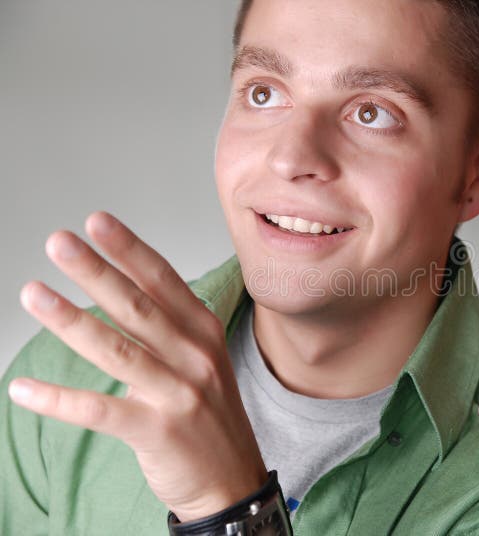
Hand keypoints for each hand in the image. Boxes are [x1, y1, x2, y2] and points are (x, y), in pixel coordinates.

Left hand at [8, 212, 267, 521]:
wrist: (232, 479)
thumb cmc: (209, 415)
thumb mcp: (201, 361)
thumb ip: (166, 327)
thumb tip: (116, 291)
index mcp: (204, 333)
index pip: (164, 282)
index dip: (129, 251)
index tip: (98, 222)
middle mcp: (195, 357)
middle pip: (138, 307)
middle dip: (96, 272)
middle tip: (59, 242)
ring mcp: (179, 394)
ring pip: (118, 351)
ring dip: (70, 322)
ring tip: (32, 294)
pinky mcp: (158, 431)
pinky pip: (101, 411)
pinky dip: (59, 400)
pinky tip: (23, 390)